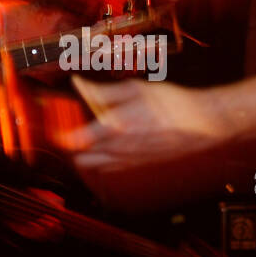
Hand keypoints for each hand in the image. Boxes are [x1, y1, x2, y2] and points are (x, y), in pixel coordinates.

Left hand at [59, 76, 230, 173]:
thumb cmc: (172, 103)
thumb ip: (102, 91)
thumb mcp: (135, 89)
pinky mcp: (139, 167)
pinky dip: (102, 164)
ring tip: (84, 143)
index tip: (54, 128)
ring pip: (95, 166)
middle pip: (80, 157)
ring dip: (85, 156)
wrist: (201, 124)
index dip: (59, 135)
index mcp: (114, 128)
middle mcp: (119, 149)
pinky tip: (105, 153)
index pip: (74, 139)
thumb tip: (79, 84)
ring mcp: (129, 162)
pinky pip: (111, 171)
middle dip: (71, 146)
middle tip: (68, 133)